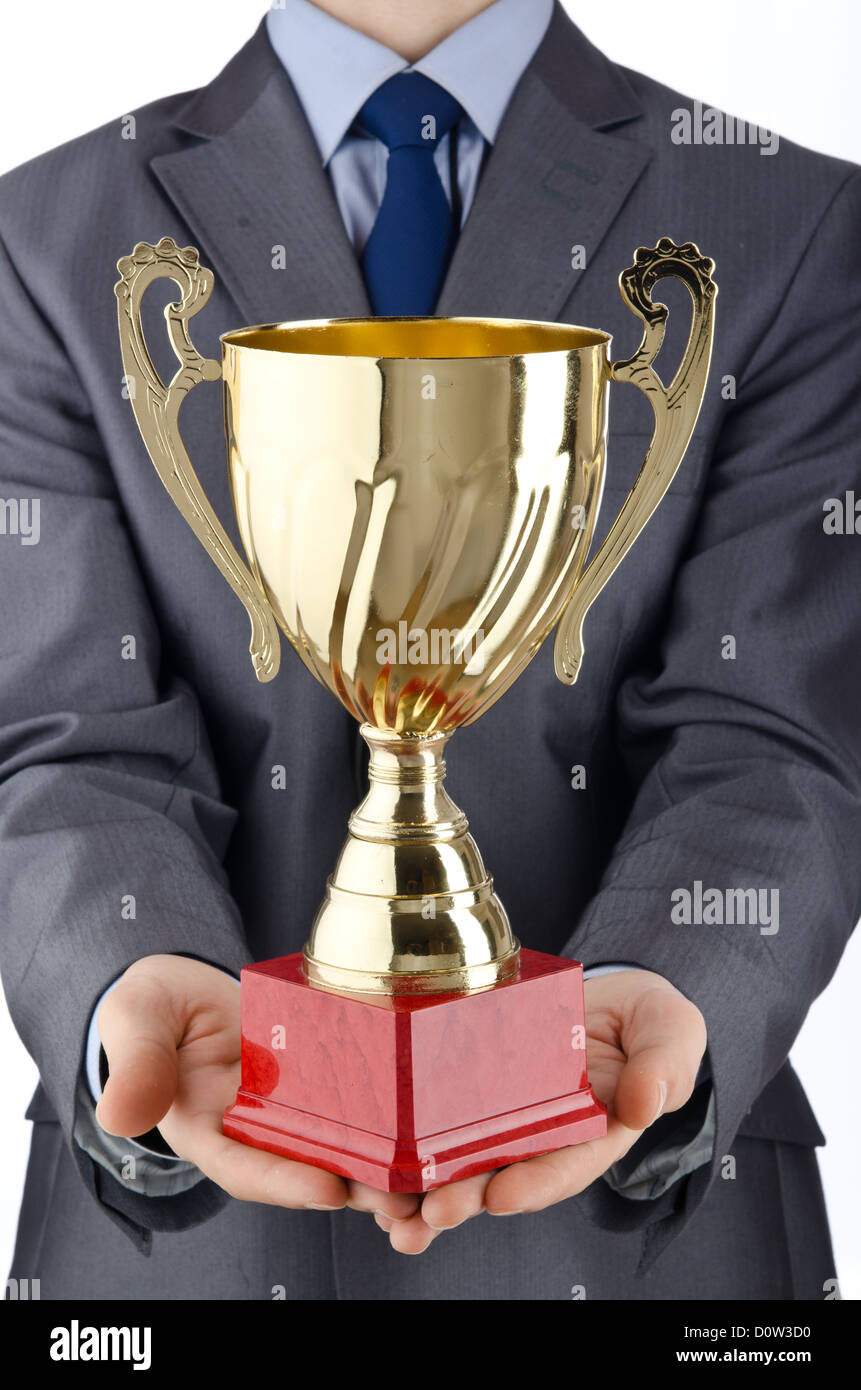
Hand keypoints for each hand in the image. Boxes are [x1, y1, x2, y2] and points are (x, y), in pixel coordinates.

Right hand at [95, 954, 419, 1221]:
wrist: (188, 989)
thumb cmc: (157, 1006)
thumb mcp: (137, 1021)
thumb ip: (137, 1063)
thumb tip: (120, 1114)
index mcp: (209, 1130)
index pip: (245, 1166)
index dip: (284, 1181)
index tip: (326, 1189)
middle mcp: (260, 1133)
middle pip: (309, 1170)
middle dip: (356, 1190)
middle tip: (403, 1201)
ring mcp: (298, 1113)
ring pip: (348, 1151)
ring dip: (390, 1173)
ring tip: (436, 1187)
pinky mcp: (331, 1086)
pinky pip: (367, 1111)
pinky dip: (402, 1128)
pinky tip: (442, 1133)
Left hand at [376, 968, 706, 1251]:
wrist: (613, 996)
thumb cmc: (646, 1020)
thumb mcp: (671, 1030)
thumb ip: (666, 1063)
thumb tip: (648, 1101)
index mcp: (595, 1130)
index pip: (565, 1164)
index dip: (534, 1182)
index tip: (501, 1194)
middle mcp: (545, 1138)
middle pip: (503, 1177)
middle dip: (466, 1199)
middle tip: (430, 1212)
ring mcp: (507, 1124)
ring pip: (463, 1169)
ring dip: (425, 1197)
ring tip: (392, 1213)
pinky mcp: (473, 1101)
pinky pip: (439, 1136)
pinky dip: (407, 1164)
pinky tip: (374, 1185)